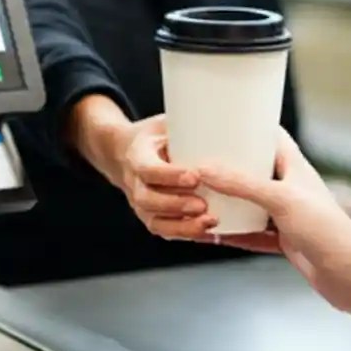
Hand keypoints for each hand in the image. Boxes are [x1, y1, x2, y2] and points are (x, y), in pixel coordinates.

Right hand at [110, 115, 218, 240]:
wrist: (124, 152)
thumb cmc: (153, 135)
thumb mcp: (164, 123)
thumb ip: (187, 125)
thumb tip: (226, 118)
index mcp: (136, 155)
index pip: (148, 168)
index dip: (169, 175)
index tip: (195, 177)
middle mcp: (134, 181)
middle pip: (148, 199)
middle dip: (177, 204)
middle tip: (203, 205)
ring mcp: (139, 202)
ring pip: (154, 219)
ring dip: (182, 224)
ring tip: (208, 222)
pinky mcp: (149, 215)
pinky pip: (163, 229)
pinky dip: (183, 233)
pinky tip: (204, 232)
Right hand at [194, 128, 350, 300]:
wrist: (350, 273)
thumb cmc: (326, 228)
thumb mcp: (280, 198)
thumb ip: (242, 184)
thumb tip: (205, 169)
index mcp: (294, 166)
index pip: (273, 137)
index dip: (252, 126)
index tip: (225, 121)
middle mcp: (290, 187)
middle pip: (254, 170)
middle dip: (229, 167)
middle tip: (200, 161)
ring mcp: (286, 215)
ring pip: (249, 204)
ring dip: (227, 203)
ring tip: (199, 197)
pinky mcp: (283, 240)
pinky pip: (250, 233)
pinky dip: (232, 234)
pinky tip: (212, 235)